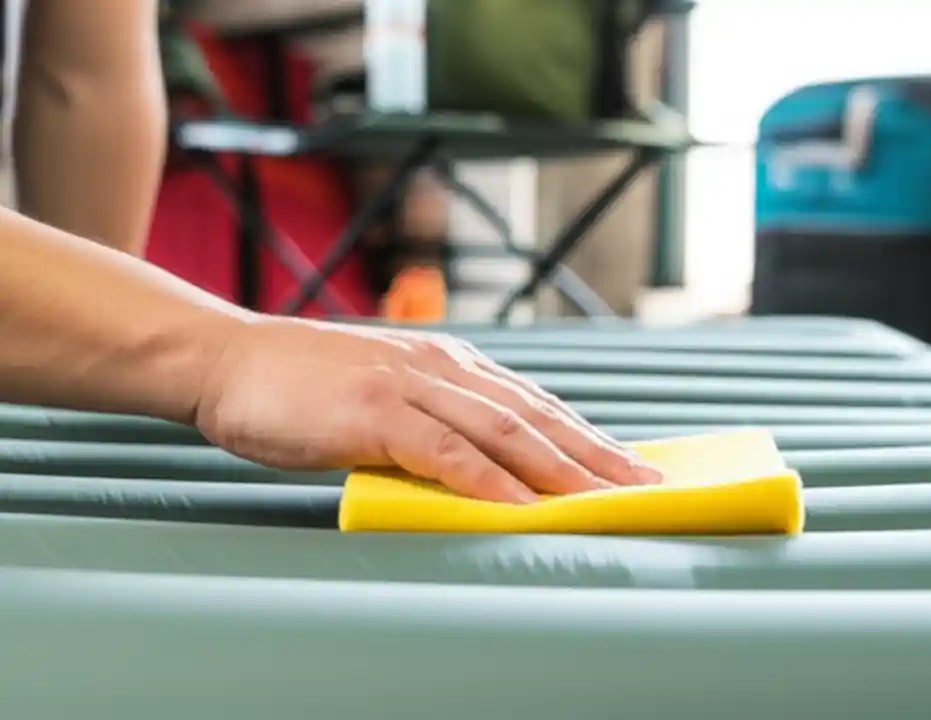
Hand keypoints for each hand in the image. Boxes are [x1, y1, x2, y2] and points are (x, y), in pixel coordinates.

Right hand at [194, 317, 663, 503]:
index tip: (626, 465)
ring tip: (607, 498)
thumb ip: (432, 425)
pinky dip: (489, 481)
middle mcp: (443, 367)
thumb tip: (477, 472)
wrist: (227, 359)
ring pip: (505, 431)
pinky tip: (522, 506)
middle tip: (646, 485)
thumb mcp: (382, 399)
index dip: (585, 435)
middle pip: (536, 416)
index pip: (533, 403)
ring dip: (562, 468)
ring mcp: (411, 385)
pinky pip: (446, 451)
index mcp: (448, 363)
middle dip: (597, 453)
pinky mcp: (376, 411)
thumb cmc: (301, 387)